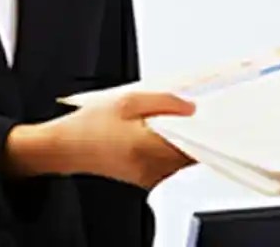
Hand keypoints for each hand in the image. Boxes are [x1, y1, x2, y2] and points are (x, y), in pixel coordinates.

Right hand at [5, 92, 196, 189]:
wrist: (66, 148)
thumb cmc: (88, 125)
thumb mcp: (127, 101)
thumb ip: (163, 102)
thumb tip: (190, 107)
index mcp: (146, 147)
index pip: (191, 143)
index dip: (205, 128)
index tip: (212, 114)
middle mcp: (150, 167)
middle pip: (190, 153)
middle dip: (195, 133)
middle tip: (195, 113)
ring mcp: (148, 176)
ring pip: (181, 160)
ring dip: (184, 141)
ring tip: (175, 120)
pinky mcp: (144, 179)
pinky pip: (169, 165)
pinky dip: (172, 150)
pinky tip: (162, 133)